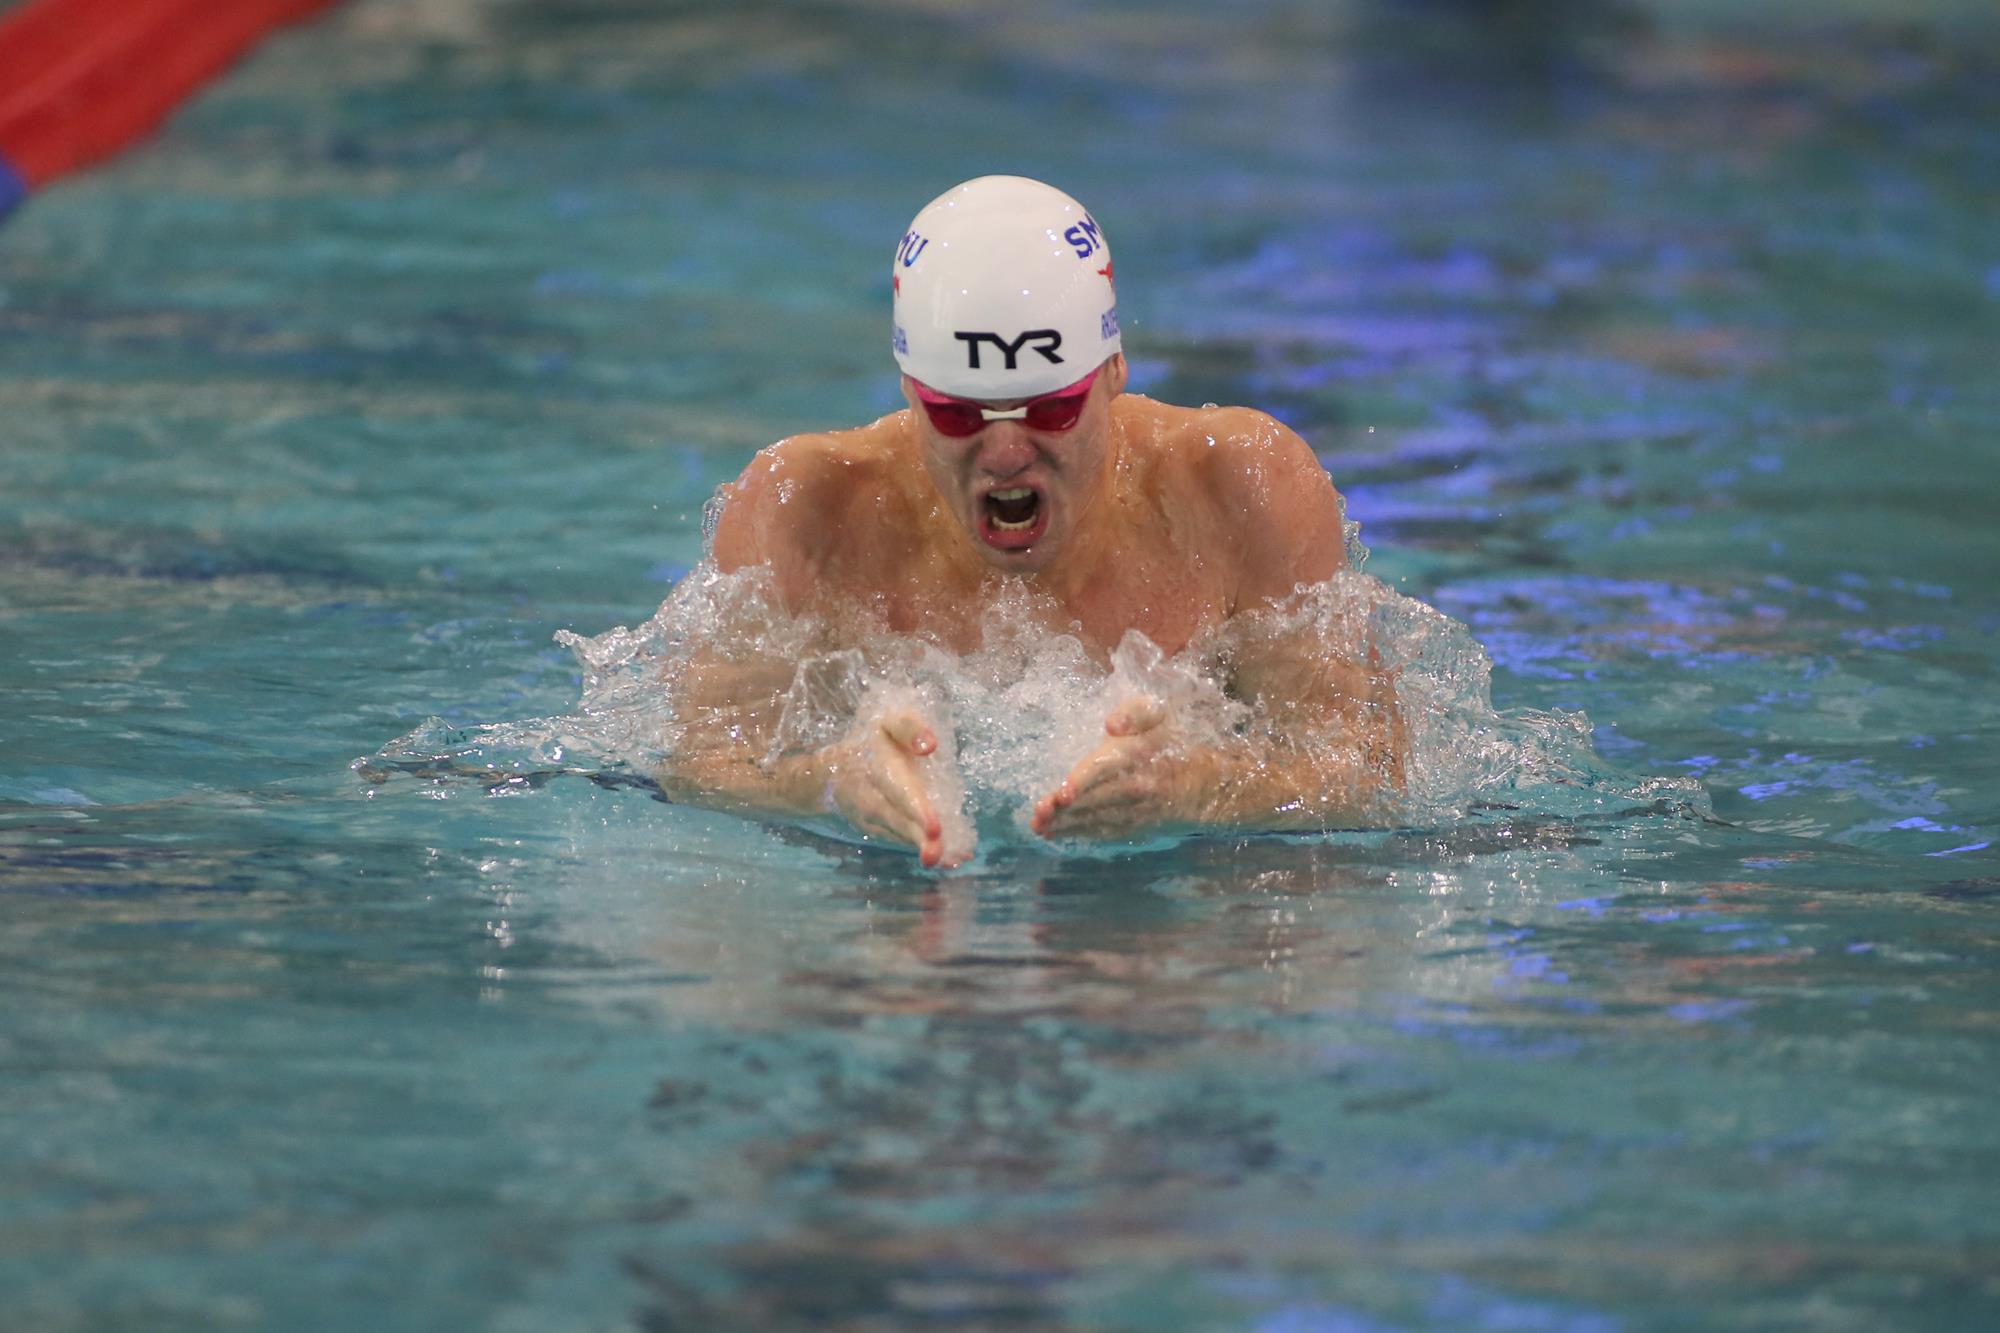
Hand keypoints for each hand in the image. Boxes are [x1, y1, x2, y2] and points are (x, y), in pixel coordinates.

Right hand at [823, 707, 969, 868]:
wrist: (829, 771)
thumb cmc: (870, 741)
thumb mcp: (887, 722)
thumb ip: (910, 727)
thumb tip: (931, 745)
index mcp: (878, 765)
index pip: (898, 788)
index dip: (916, 808)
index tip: (934, 827)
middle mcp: (871, 795)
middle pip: (898, 819)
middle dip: (919, 838)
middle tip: (937, 854)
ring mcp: (871, 817)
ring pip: (900, 834)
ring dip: (924, 848)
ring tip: (949, 860)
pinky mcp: (876, 829)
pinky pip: (900, 840)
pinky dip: (922, 849)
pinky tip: (948, 859)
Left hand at [1031, 695, 1209, 839]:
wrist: (1206, 782)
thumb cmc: (1172, 741)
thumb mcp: (1159, 714)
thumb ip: (1134, 712)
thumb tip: (1111, 724)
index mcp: (1137, 755)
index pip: (1104, 768)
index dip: (1081, 782)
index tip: (1060, 794)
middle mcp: (1136, 786)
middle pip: (1094, 799)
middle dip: (1064, 809)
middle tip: (1038, 814)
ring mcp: (1136, 811)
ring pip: (1096, 819)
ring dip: (1066, 825)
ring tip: (1038, 827)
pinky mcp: (1135, 827)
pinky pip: (1105, 833)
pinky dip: (1081, 835)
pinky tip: (1058, 834)